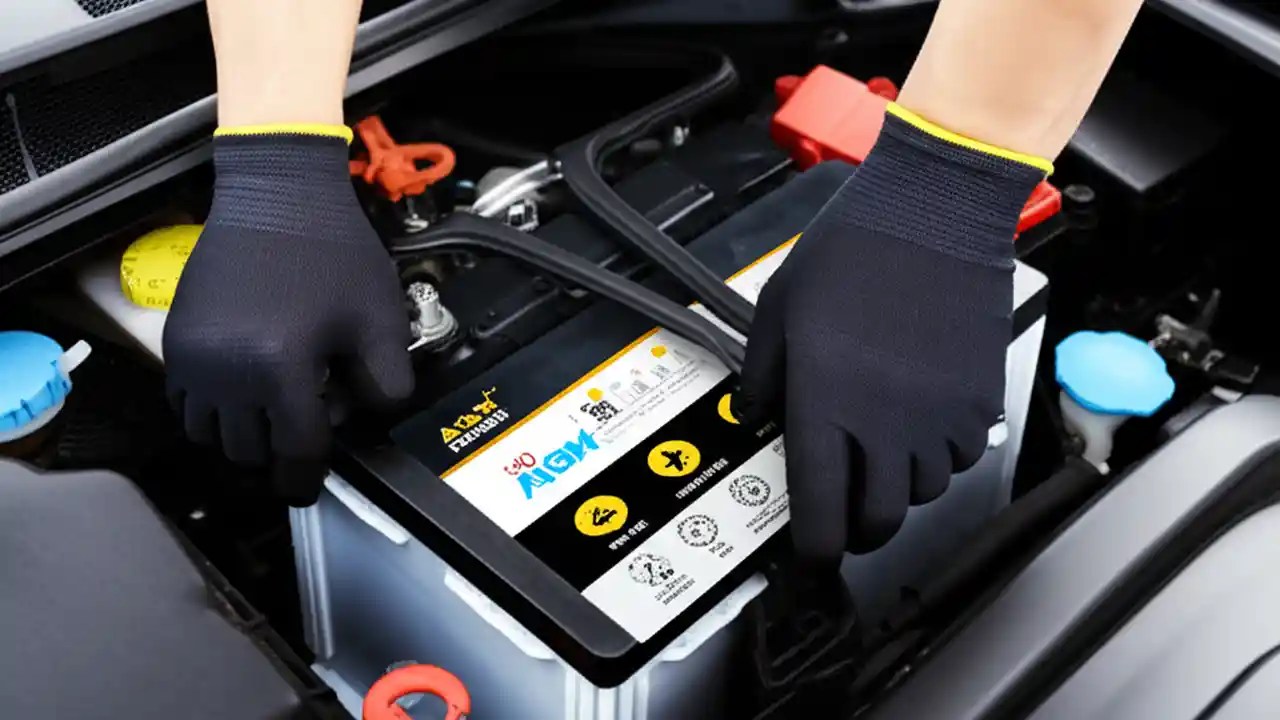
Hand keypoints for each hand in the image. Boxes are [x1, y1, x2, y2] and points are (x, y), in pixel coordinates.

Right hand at [164, 131, 413, 504]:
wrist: (277, 193)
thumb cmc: (331, 249)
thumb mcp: (380, 318)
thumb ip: (386, 383)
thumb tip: (367, 422)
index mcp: (281, 367)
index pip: (295, 452)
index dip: (307, 478)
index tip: (309, 487)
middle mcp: (228, 370)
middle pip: (249, 452)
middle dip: (279, 454)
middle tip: (307, 426)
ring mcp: (194, 357)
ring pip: (211, 436)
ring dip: (244, 438)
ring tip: (276, 411)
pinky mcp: (175, 342)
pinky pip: (184, 406)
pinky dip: (212, 414)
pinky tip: (246, 393)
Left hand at [739, 106, 1046, 563]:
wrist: (934, 210)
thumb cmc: (851, 249)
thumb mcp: (779, 308)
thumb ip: (760, 374)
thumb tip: (753, 417)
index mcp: (826, 403)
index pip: (820, 509)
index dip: (815, 550)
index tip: (811, 557)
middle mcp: (886, 422)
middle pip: (879, 519)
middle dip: (858, 531)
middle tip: (846, 519)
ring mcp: (939, 415)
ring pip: (923, 491)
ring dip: (899, 488)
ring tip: (882, 455)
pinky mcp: (981, 400)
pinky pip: (964, 457)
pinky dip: (941, 457)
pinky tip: (922, 425)